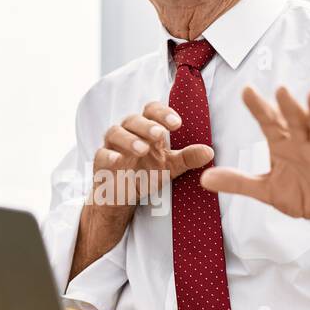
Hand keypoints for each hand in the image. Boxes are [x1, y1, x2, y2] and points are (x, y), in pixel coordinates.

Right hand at [89, 101, 214, 217]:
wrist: (121, 198)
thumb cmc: (145, 175)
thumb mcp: (170, 167)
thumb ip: (187, 158)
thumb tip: (209, 151)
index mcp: (144, 129)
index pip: (151, 111)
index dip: (163, 113)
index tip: (177, 124)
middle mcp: (127, 133)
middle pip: (132, 119)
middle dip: (147, 125)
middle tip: (161, 135)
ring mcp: (111, 147)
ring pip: (115, 132)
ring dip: (129, 139)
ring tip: (143, 149)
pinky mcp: (100, 163)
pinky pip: (102, 155)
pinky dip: (110, 156)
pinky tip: (120, 161)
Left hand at [201, 85, 309, 236]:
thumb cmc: (301, 194)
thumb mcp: (265, 190)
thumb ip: (238, 182)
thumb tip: (205, 179)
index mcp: (283, 145)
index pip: (269, 122)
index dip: (258, 108)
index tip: (246, 90)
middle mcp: (303, 143)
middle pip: (294, 121)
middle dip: (287, 106)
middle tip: (279, 89)